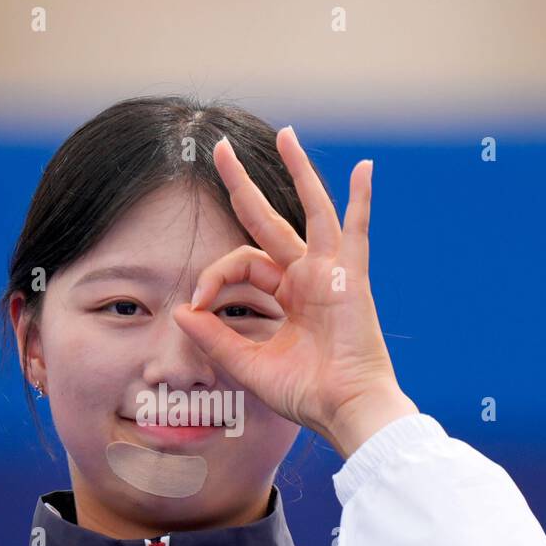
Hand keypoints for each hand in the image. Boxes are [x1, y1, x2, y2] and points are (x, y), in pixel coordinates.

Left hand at [171, 126, 418, 460]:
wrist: (343, 410)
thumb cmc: (304, 394)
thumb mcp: (247, 364)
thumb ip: (214, 337)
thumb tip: (181, 311)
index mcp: (286, 296)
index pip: (241, 264)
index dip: (213, 275)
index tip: (198, 304)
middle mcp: (307, 277)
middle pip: (269, 220)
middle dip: (242, 186)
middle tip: (218, 151)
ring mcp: (331, 274)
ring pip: (311, 211)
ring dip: (298, 171)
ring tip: (285, 134)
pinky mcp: (351, 279)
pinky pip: (357, 233)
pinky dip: (361, 201)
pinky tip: (365, 169)